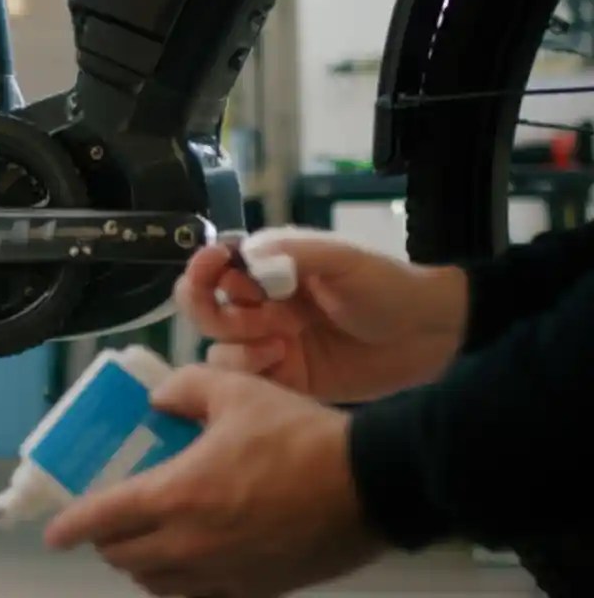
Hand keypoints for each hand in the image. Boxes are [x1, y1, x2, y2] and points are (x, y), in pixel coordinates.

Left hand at [43, 365, 384, 596]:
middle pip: (124, 558)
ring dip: (140, 565)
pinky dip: (181, 583)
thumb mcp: (237, 391)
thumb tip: (157, 401)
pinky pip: (199, 597)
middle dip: (105, 541)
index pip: (103, 519)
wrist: (371, 485)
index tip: (54, 532)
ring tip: (145, 540)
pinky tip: (191, 561)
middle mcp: (192, 544)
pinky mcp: (255, 589)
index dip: (71, 526)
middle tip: (107, 520)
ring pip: (157, 584)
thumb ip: (184, 389)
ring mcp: (224, 574)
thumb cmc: (301, 437)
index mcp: (179, 495)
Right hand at [176, 226, 468, 402]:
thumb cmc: (387, 286)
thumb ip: (291, 253)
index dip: (205, 269)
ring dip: (236, 345)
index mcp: (270, 270)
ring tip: (277, 344)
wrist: (431, 335)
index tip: (215, 266)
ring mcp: (269, 344)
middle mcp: (261, 306)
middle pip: (204, 310)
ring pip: (218, 348)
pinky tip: (280, 360)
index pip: (216, 268)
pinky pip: (244, 381)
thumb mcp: (340, 259)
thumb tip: (242, 255)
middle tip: (256, 315)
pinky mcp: (283, 379)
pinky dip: (248, 373)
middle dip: (216, 312)